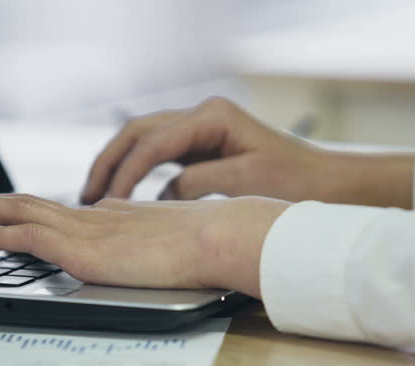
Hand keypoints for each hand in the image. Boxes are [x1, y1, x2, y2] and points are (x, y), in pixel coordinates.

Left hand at [0, 194, 290, 297]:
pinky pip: (26, 237)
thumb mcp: (176, 242)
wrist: (221, 236)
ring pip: (17, 211)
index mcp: (116, 214)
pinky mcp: (83, 250)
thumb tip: (145, 254)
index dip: (27, 209)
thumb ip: (153, 245)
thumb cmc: (212, 243)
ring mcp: (87, 230)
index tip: (6, 210)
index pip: (60, 209)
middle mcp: (94, 216)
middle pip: (28, 202)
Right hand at [82, 96, 414, 207]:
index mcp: (212, 116)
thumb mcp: (245, 182)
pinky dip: (139, 174)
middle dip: (110, 162)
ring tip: (97, 197)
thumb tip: (159, 195)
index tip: (110, 201)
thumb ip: (197, 185)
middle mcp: (203, 116)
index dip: (127, 172)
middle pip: (138, 132)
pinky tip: (127, 197)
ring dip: (119, 166)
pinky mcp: (203, 148)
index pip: (154, 142)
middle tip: (87, 196)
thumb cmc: (295, 180)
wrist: (326, 183)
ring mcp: (201, 130)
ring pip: (144, 142)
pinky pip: (160, 157)